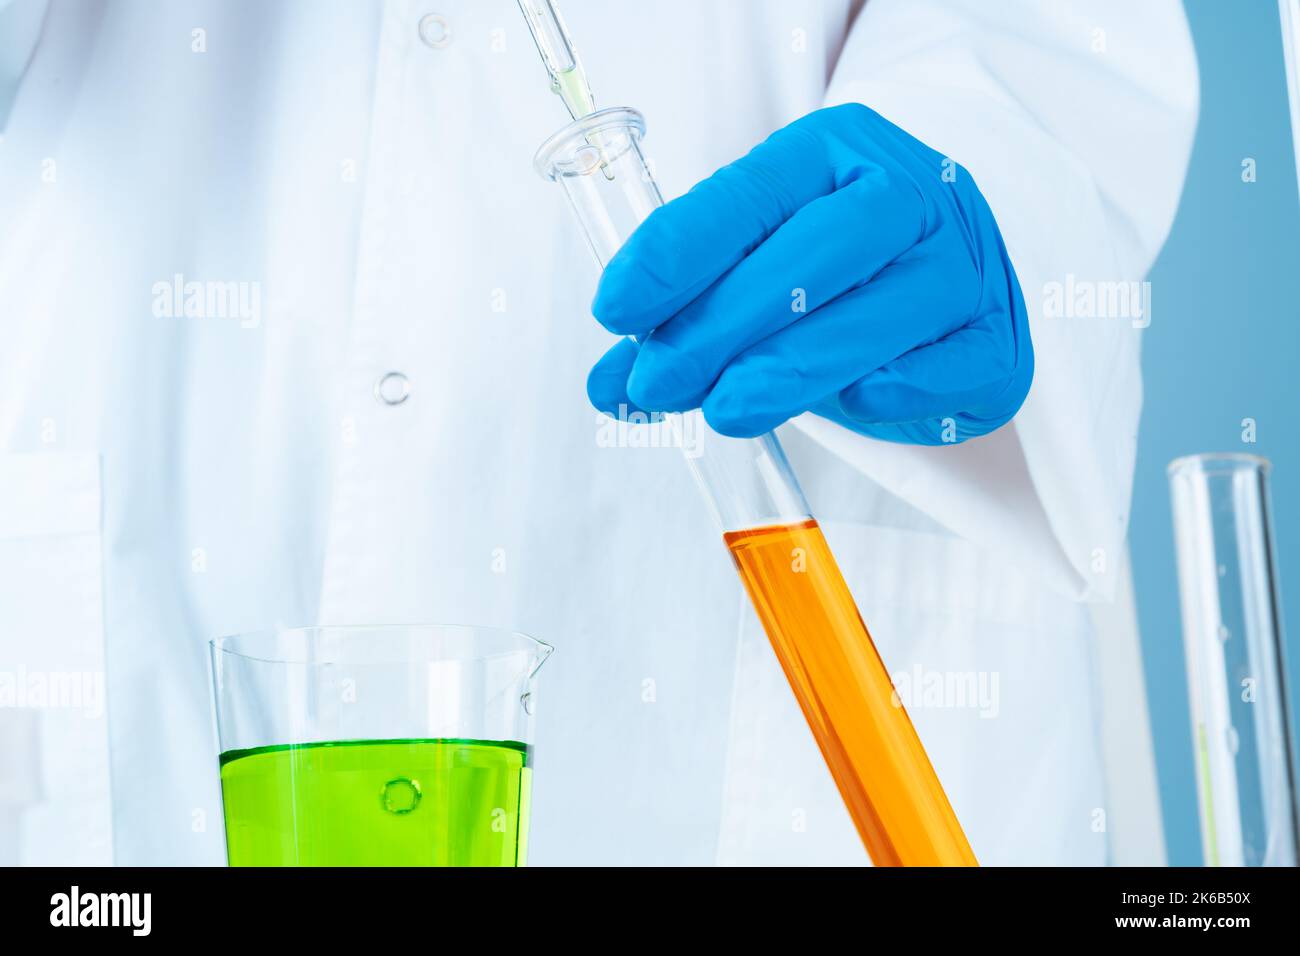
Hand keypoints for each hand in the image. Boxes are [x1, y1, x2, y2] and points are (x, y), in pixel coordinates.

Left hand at [586, 103, 1032, 444]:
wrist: (950, 279)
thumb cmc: (836, 273)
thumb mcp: (757, 266)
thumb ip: (685, 314)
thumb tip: (609, 385)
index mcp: (836, 152)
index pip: (748, 194)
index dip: (677, 253)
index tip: (615, 309)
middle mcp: (909, 196)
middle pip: (813, 254)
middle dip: (722, 325)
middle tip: (657, 382)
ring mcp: (964, 267)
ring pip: (875, 318)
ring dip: (789, 371)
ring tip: (722, 410)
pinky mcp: (997, 341)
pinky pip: (943, 371)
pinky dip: (891, 391)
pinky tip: (851, 402)